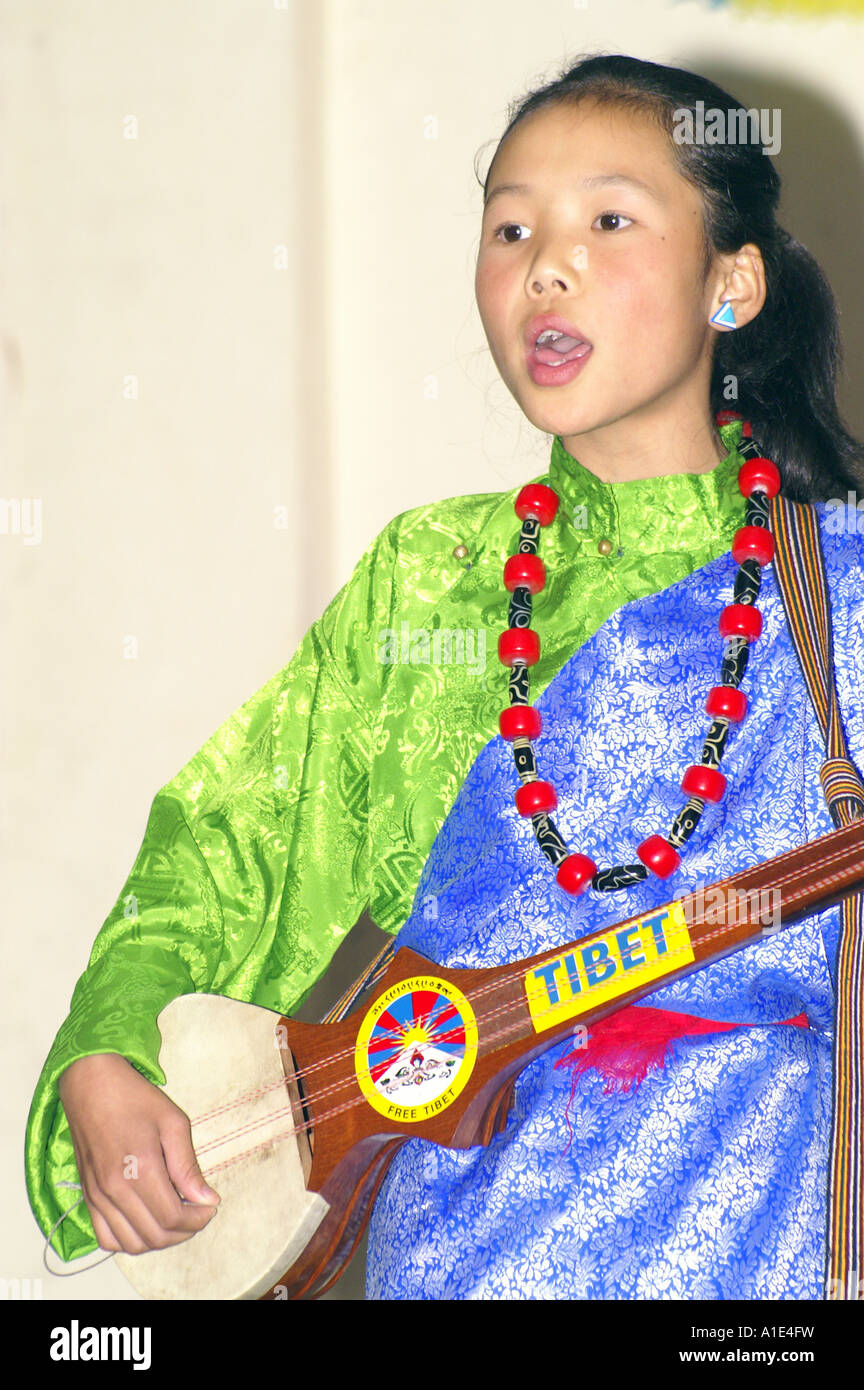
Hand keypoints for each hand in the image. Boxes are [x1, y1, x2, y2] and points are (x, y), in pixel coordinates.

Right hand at [58, 1052, 220, 1254]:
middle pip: (154, 1236)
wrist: (91, 1084)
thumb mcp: (173, 1122)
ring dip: (159, 1240)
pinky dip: (129, 1241)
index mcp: (140, 1169)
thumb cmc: (134, 1098)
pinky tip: (146, 1222)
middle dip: (184, 1232)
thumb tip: (207, 1199)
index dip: (197, 1220)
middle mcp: (115, 1189)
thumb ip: (188, 1166)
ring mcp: (97, 1196)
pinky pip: (106, 1238)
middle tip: (197, 1214)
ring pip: (131, 1243)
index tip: (210, 1207)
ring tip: (175, 1219)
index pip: (173, 1217)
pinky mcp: (87, 1196)